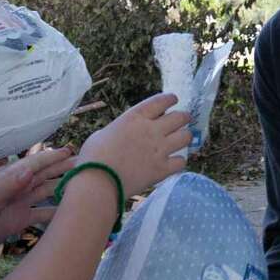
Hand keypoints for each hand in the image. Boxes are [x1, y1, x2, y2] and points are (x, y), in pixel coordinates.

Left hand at [0, 147, 73, 267]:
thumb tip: (30, 169)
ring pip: (47, 192)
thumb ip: (9, 184)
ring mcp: (21, 202)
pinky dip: (56, 212)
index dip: (54, 157)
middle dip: (64, 169)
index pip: (37, 163)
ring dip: (63, 188)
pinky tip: (70, 213)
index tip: (73, 151)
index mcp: (11, 176)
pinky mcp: (20, 219)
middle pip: (46, 175)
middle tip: (86, 165)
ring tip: (84, 186)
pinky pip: (43, 213)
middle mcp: (19, 187)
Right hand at [76, 93, 190, 199]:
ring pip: (185, 137)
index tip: (174, 99)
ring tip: (180, 140)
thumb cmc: (93, 156)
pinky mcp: (162, 169)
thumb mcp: (103, 133)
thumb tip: (125, 133)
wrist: (98, 181)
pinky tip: (173, 162)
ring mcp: (159, 149)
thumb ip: (120, 129)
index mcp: (134, 117)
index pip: (161, 101)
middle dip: (183, 117)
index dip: (170, 99)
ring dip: (184, 137)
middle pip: (179, 117)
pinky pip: (181, 161)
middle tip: (182, 121)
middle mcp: (151, 130)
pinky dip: (179, 161)